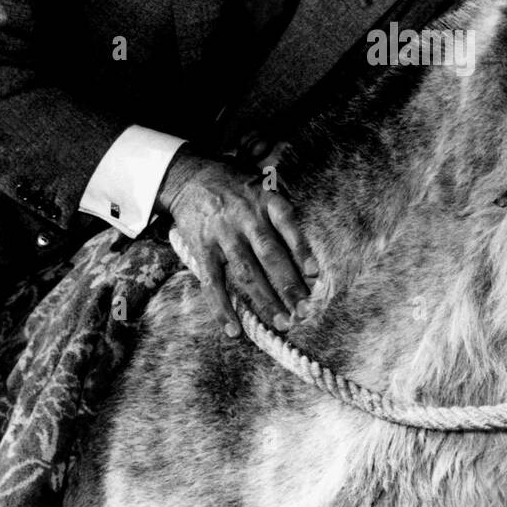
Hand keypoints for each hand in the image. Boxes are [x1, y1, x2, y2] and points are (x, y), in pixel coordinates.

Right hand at [156, 147, 317, 336]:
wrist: (190, 176)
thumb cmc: (237, 186)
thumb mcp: (263, 186)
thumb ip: (282, 212)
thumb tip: (309, 251)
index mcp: (265, 201)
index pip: (287, 225)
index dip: (302, 249)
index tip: (315, 274)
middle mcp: (245, 218)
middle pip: (270, 256)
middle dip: (289, 286)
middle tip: (304, 311)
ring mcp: (223, 235)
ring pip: (246, 274)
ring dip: (265, 301)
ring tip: (282, 322)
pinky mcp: (202, 250)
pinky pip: (213, 284)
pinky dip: (222, 309)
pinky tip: (234, 330)